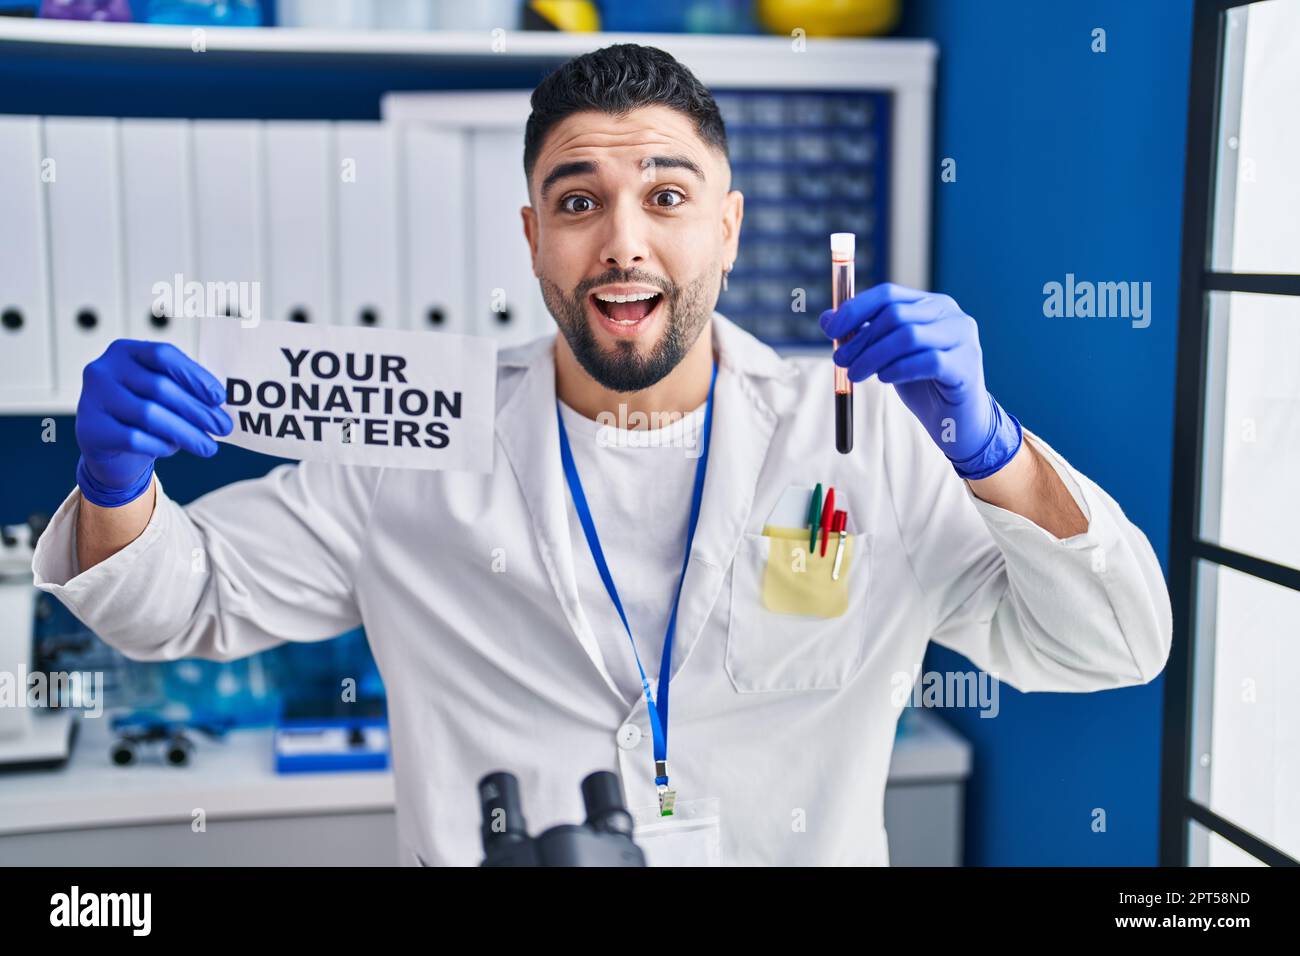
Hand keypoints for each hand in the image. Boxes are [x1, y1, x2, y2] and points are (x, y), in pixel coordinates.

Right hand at [75, 340, 232, 506]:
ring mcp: (92, 399)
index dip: (194, 376)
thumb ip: (184, 390)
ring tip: (208, 446)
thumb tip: (219, 405)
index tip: (219, 397)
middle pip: (159, 387)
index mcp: (124, 351)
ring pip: (149, 415)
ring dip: (186, 432)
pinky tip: (174, 448)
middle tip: (223, 427)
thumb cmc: (141, 411)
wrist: (106, 444)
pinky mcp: (90, 429)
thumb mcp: (160, 393)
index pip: (163, 355)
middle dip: (197, 410)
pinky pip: (134, 438)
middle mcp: (103, 370)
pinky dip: (160, 444)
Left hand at [820, 283, 1020, 478]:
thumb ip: (863, 334)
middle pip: (896, 314)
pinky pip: (927, 361)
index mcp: (931, 305)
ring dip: (873, 356)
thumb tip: (827, 318)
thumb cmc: (923, 384)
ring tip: (856, 374)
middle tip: (840, 360)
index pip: (888, 294)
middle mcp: (950, 315)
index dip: (855, 309)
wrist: (959, 420)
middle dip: (861, 338)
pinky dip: (899, 369)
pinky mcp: (966, 365)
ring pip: (909, 336)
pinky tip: (885, 379)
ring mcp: (962, 338)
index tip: (830, 330)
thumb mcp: (888, 356)